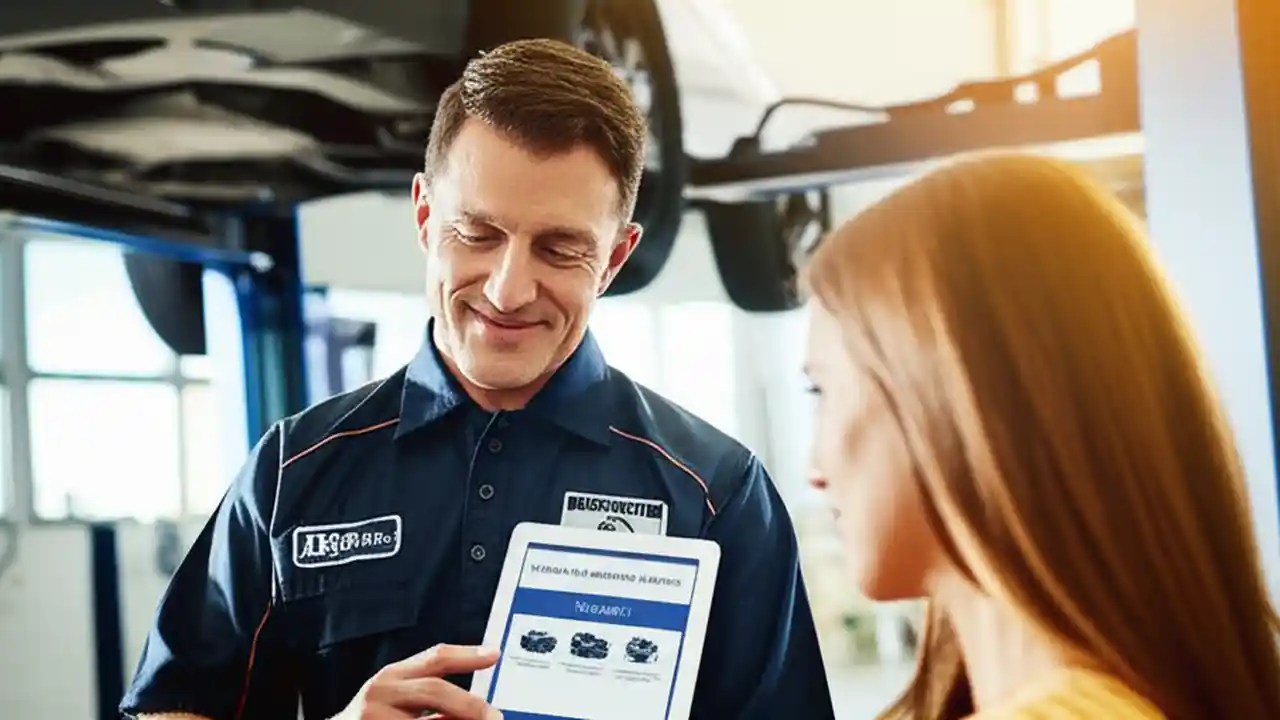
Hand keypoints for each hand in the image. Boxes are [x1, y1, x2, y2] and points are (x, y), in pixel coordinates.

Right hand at [333, 644, 502, 719]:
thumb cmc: (373, 719)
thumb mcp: (399, 701)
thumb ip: (434, 700)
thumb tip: (477, 709)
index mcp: (392, 676)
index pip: (434, 658)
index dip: (467, 655)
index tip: (494, 654)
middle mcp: (381, 693)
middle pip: (434, 690)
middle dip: (470, 704)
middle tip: (495, 716)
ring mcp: (375, 719)